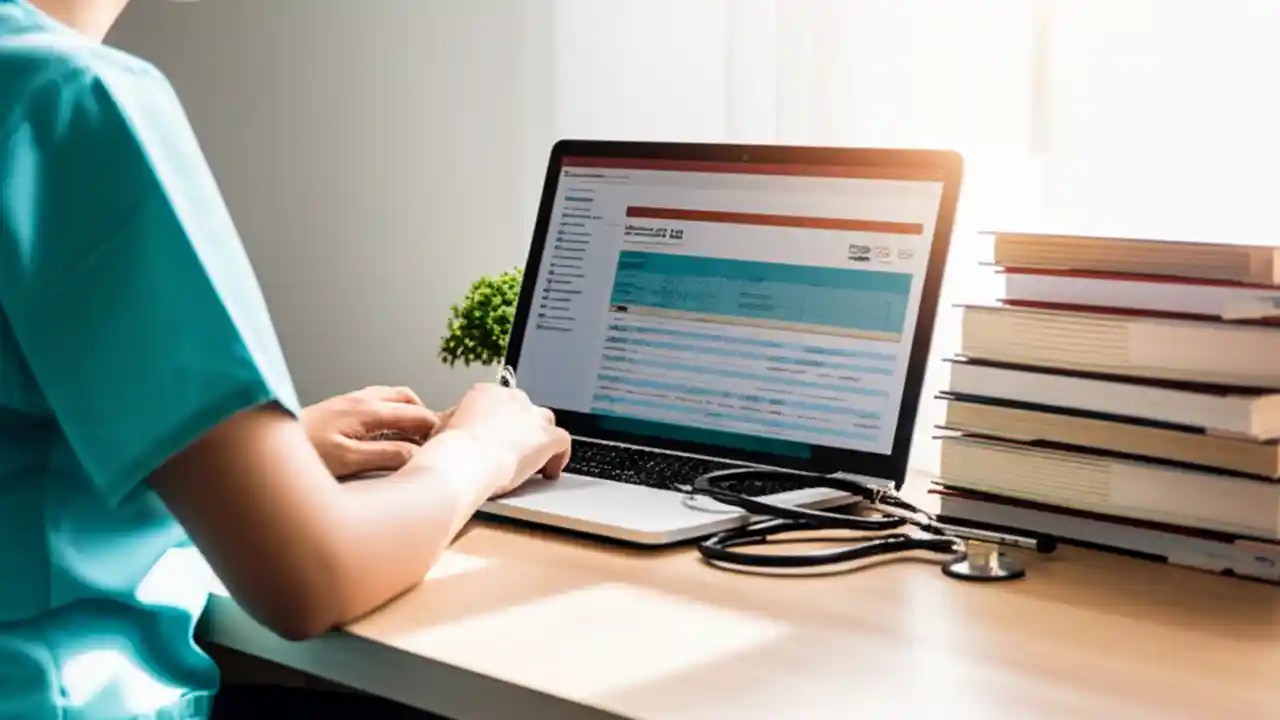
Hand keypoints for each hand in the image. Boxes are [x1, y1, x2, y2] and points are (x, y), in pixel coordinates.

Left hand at [302, 386, 438, 477]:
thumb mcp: (348, 460)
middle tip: (434, 440)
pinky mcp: (340, 409)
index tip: (450, 443)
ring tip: (413, 440)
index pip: (417, 415)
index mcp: (369, 410)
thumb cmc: (302, 452)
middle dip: (425, 417)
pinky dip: (390, 416)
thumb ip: (386, 455)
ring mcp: (350, 402)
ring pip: (392, 399)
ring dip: (407, 414)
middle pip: (408, 400)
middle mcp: (362, 400)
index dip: (437, 429)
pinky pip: (376, 404)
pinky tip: (384, 436)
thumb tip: (417, 453)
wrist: (263, 443)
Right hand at [428, 383, 570, 496]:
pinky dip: (558, 457)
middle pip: (524, 411)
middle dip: (521, 430)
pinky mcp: (547, 436)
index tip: (497, 438)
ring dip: (540, 440)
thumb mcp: (442, 428)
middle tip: (514, 451)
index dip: (502, 423)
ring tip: (534, 461)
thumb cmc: (448, 451)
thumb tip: (452, 426)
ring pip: (545, 423)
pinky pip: (562, 443)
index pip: (502, 403)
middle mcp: (512, 398)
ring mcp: (532, 416)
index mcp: (486, 393)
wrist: (463, 462)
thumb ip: (454, 423)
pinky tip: (550, 472)